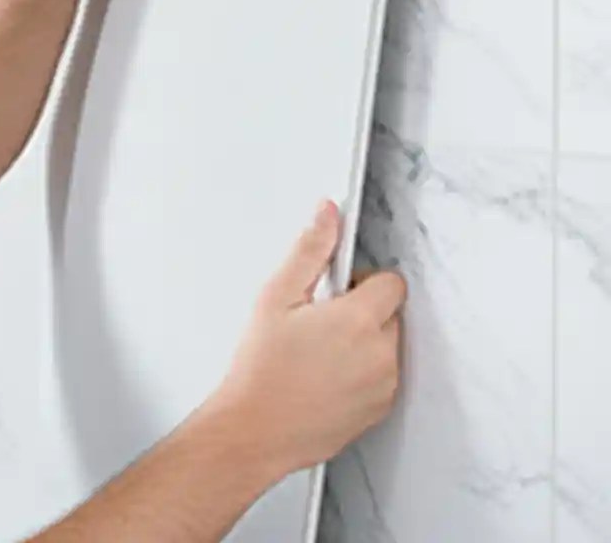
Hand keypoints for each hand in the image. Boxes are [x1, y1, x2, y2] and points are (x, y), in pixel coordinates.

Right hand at [210, 200, 405, 476]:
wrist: (254, 431)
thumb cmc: (260, 371)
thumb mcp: (275, 299)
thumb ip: (309, 251)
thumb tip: (328, 214)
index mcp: (358, 319)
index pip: (391, 281)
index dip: (360, 281)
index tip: (334, 292)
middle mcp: (380, 353)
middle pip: (389, 313)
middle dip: (360, 312)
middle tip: (316, 325)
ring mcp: (383, 385)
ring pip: (386, 345)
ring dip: (362, 342)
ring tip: (317, 354)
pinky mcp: (380, 409)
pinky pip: (382, 377)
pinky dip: (362, 373)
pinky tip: (324, 378)